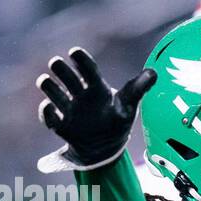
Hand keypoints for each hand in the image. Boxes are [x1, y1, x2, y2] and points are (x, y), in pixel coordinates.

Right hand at [37, 47, 155, 169]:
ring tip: (46, 81)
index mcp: (97, 87)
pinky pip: (48, 117)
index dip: (80, 59)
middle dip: (59, 68)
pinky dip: (45, 111)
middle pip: (65, 74)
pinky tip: (50, 108)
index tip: (74, 52)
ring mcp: (69, 108)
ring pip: (52, 90)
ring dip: (49, 86)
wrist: (105, 148)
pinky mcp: (61, 124)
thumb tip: (154, 72)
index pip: (88, 69)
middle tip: (57, 64)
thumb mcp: (129, 106)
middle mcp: (80, 94)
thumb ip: (139, 89)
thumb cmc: (116, 121)